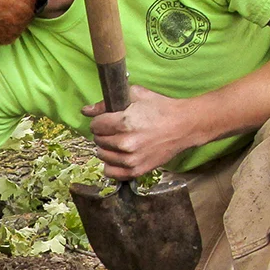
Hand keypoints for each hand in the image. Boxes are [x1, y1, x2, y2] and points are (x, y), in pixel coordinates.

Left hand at [81, 85, 195, 179]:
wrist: (184, 126)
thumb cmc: (161, 108)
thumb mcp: (135, 96)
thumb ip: (106, 104)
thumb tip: (86, 110)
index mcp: (124, 123)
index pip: (96, 125)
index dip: (101, 121)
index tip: (108, 120)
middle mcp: (126, 143)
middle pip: (98, 140)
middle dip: (104, 133)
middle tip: (116, 130)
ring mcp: (131, 159)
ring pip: (102, 155)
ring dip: (107, 148)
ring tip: (119, 142)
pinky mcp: (137, 170)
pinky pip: (111, 172)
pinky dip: (111, 165)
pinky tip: (118, 156)